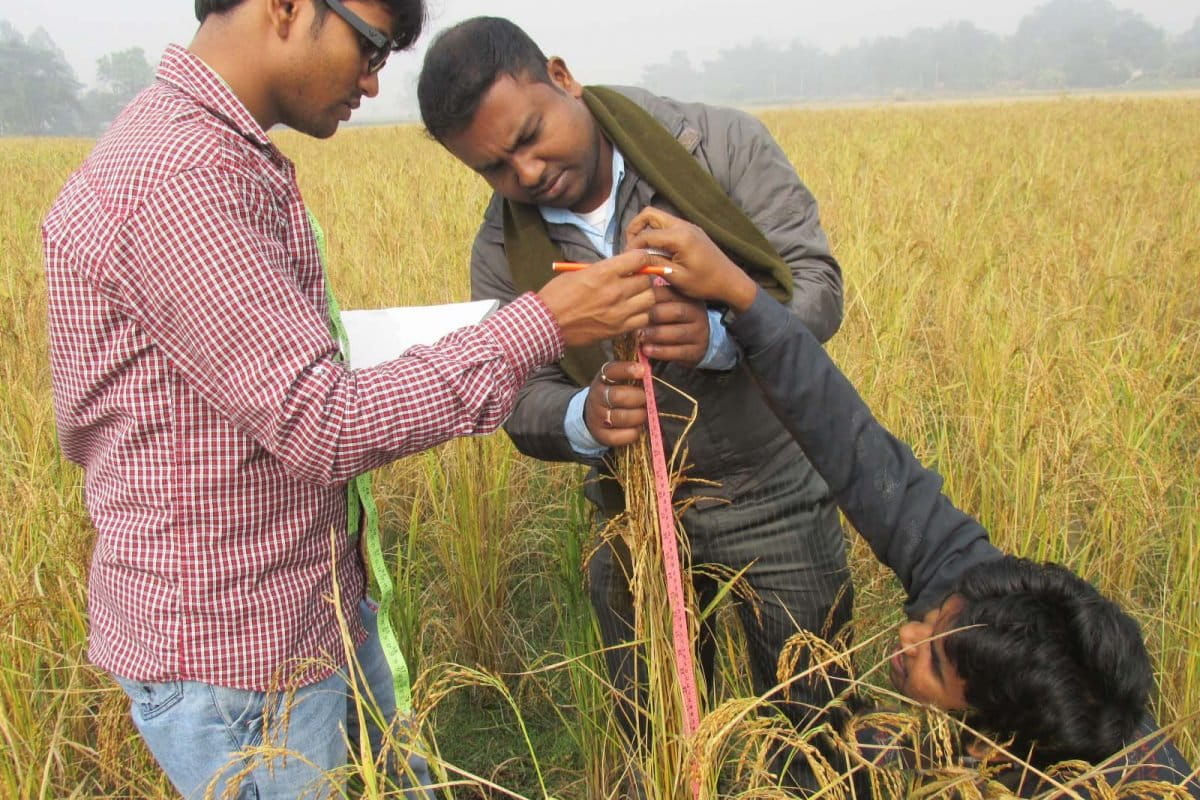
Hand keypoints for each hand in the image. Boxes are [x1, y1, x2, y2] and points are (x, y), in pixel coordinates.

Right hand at [537, 250, 655, 346]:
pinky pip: (643, 319)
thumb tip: (622, 267)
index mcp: (603, 273)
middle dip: (643, 277)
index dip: (642, 257)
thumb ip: (603, 269)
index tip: (639, 260)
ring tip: (636, 295)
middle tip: (635, 279)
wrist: (547, 323)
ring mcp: (619, 312)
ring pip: (650, 300)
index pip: (639, 259)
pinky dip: (642, 314)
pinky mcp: (618, 329)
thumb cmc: (558, 295)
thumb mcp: (578, 272)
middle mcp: (615, 291)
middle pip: (646, 280)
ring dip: (645, 295)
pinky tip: (633, 311)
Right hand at [584, 360, 647, 447]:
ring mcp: (597, 416)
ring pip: (622, 417)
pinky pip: (620, 436)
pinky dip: (633, 432)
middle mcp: (597, 396)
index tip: (642, 371)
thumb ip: (634, 373)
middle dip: (639, 397)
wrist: (594, 415)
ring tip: (644, 413)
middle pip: (617, 396)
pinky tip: (636, 427)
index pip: (611, 371)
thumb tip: (651, 370)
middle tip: (648, 399)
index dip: (627, 370)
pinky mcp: (601, 435)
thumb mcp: (619, 379)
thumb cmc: (615, 393)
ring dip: (639, 416)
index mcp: (602, 379)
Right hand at [625, 208, 757, 311]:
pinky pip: (667, 225)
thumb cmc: (705, 283)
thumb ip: (654, 265)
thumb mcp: (676, 277)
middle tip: (630, 249)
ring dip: (645, 230)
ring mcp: (688, 226)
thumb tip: (634, 260)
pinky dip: (656, 233)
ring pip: (657, 218)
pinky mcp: (691, 230)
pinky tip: (654, 251)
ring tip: (640, 251)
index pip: (646, 235)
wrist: (730, 282)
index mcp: (680, 236)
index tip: (625, 261)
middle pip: (649, 215)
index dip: (631, 247)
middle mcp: (683, 225)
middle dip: (635, 229)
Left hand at [639, 285, 708, 366]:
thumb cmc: (673, 320)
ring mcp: (699, 332)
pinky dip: (661, 352)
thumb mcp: (667, 305)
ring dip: (656, 335)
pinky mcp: (697, 351)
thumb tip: (628, 293)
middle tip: (635, 321)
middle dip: (654, 316)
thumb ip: (652, 299)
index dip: (649, 296)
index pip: (669, 293)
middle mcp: (696, 313)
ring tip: (640, 337)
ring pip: (678, 333)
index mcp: (686, 296)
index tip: (631, 301)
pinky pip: (679, 352)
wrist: (698, 340)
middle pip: (676, 312)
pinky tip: (646, 350)